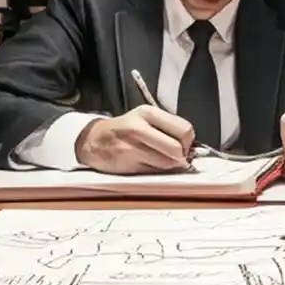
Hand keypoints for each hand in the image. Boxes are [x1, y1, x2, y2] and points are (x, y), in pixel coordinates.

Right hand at [75, 105, 194, 173]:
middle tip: (175, 156)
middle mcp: (139, 127)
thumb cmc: (123, 130)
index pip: (184, 129)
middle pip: (177, 148)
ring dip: (169, 165)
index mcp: (148, 113)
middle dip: (181, 155)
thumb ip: (167, 128)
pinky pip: (154, 172)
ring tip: (159, 159)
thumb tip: (191, 147)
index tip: (183, 145)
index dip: (188, 141)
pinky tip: (147, 163)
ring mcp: (132, 147)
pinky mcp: (127, 164)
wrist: (93, 140)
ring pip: (167, 162)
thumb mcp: (144, 118)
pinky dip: (156, 171)